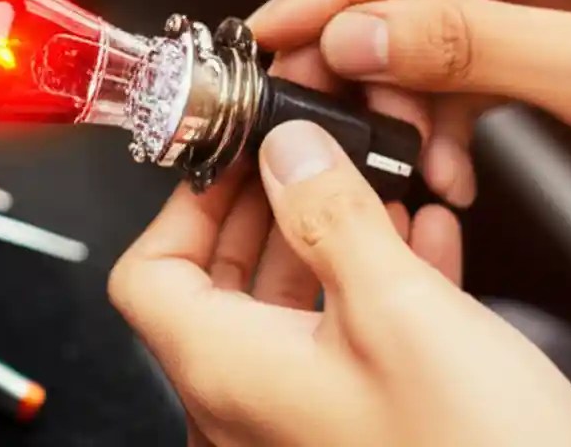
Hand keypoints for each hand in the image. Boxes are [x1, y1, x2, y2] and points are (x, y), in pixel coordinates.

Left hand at [108, 121, 570, 446]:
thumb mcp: (399, 309)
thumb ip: (331, 216)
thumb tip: (289, 152)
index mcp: (225, 371)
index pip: (148, 274)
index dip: (185, 206)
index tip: (232, 159)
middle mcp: (244, 406)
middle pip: (219, 285)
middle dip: (267, 211)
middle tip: (302, 158)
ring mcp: (297, 424)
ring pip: (287, 313)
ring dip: (326, 243)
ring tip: (369, 189)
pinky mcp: (357, 431)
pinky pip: (341, 347)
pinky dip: (369, 289)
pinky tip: (421, 245)